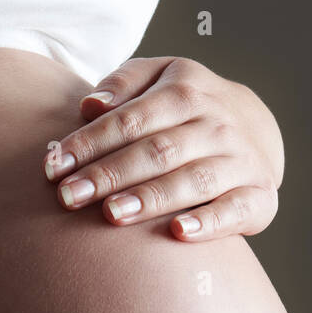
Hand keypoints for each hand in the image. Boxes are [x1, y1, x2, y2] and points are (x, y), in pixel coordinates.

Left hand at [43, 57, 284, 241]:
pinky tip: (179, 233)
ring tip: (112, 214)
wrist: (257, 129)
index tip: (53, 167)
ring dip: (151, 198)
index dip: (90, 143)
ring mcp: (240, 161)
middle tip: (69, 198)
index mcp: (186, 91)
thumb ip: (124, 84)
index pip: (131, 118)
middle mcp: (217, 124)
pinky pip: (235, 211)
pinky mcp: (258, 197)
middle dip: (110, 175)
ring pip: (192, 180)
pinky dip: (210, 222)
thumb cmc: (186, 108)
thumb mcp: (160, 79)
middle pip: (157, 150)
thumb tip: (89, 104)